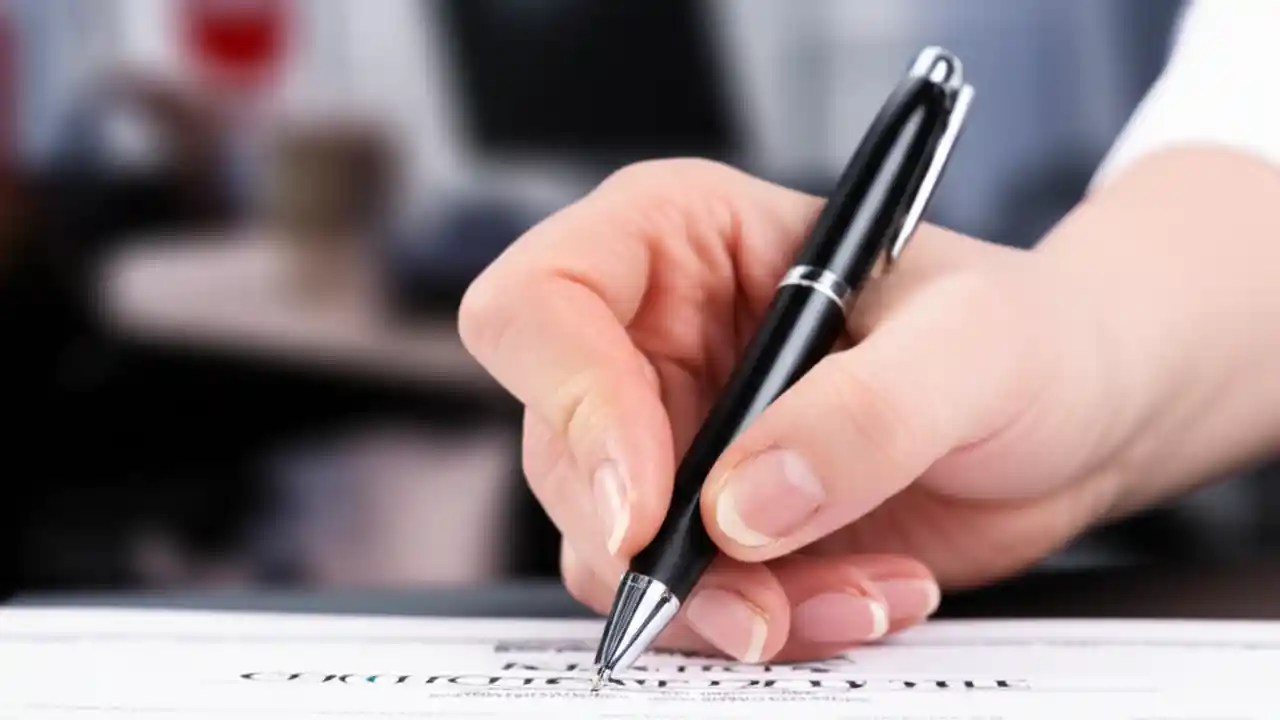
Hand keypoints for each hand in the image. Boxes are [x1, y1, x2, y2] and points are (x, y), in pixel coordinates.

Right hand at [459, 159, 1131, 661]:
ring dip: (726, 602)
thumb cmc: (1033, 333)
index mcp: (682, 239)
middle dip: (652, 544)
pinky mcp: (717, 523)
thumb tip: (742, 507)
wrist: (1081, 413)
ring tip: (859, 592)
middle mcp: (658, 339)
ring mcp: (681, 437)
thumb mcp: (973, 345)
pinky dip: (771, 621)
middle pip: (560, 448)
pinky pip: (689, 597)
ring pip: (612, 546)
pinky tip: (868, 594)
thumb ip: (864, 413)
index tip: (651, 502)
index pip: (543, 302)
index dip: (571, 403)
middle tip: (756, 600)